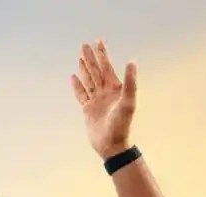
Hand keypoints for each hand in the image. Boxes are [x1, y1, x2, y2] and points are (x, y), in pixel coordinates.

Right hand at [71, 40, 137, 160]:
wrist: (112, 145)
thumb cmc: (122, 125)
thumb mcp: (128, 102)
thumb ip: (130, 82)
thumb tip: (131, 61)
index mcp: (115, 88)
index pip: (107, 67)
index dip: (102, 54)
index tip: (98, 42)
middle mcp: (105, 92)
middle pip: (96, 71)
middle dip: (91, 58)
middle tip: (85, 44)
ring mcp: (97, 100)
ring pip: (89, 80)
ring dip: (84, 68)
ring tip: (80, 57)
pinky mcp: (88, 109)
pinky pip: (81, 94)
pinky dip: (77, 85)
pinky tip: (73, 77)